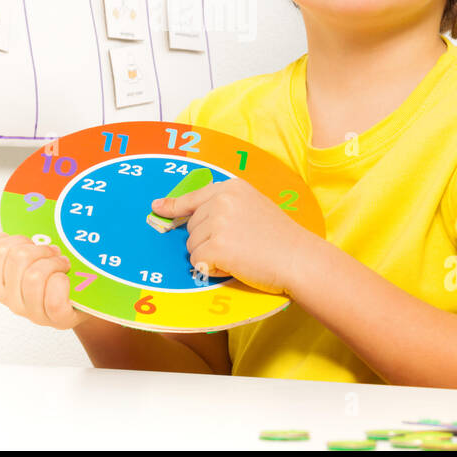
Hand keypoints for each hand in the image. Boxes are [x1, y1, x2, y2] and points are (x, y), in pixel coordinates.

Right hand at [0, 232, 92, 330]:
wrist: (82, 301)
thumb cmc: (53, 279)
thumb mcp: (29, 262)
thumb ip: (8, 251)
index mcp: (1, 285)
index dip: (19, 239)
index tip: (33, 243)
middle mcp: (12, 300)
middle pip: (18, 258)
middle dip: (40, 249)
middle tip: (54, 253)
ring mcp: (33, 312)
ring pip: (34, 276)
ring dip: (54, 263)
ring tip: (63, 264)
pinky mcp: (57, 318)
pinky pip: (54, 297)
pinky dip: (62, 282)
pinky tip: (66, 278)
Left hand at [150, 178, 319, 294]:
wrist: (298, 257)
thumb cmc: (279, 238)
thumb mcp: (253, 207)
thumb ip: (224, 206)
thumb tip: (190, 214)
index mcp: (232, 187)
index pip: (194, 197)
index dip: (174, 205)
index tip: (158, 207)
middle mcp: (222, 200)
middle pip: (192, 226)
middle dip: (207, 240)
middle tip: (238, 246)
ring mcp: (218, 222)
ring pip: (192, 245)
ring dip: (209, 256)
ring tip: (239, 255)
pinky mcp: (217, 245)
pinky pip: (197, 261)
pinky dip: (211, 268)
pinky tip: (233, 265)